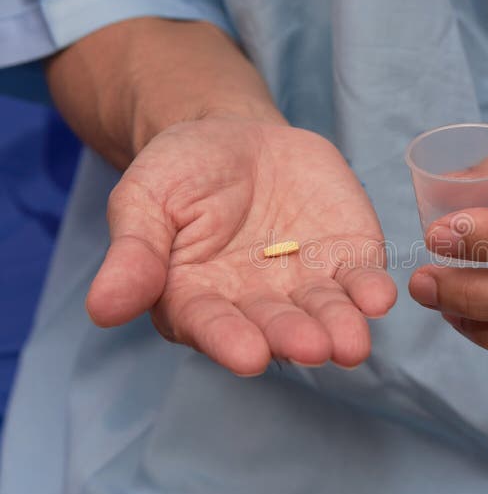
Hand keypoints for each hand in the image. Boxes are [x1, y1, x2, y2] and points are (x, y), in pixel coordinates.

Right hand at [87, 117, 396, 374]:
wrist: (236, 138)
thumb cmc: (181, 173)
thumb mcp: (145, 199)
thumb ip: (134, 252)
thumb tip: (102, 308)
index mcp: (199, 299)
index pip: (212, 325)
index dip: (229, 340)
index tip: (248, 356)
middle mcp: (256, 303)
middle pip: (275, 326)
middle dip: (294, 337)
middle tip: (313, 349)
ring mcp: (306, 283)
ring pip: (324, 312)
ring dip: (339, 327)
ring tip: (352, 343)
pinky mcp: (345, 256)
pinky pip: (360, 277)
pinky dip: (370, 288)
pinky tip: (380, 297)